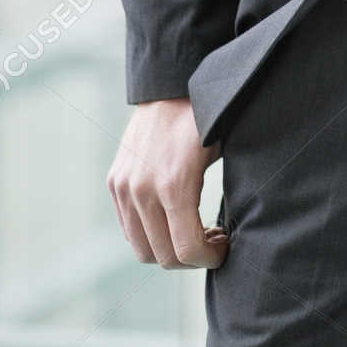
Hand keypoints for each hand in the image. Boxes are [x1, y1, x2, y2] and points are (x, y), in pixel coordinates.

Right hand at [107, 98, 228, 267]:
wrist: (171, 87)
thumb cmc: (208, 119)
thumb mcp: (225, 155)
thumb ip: (223, 197)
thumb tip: (231, 234)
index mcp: (174, 184)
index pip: (186, 250)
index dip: (209, 259)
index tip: (224, 249)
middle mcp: (142, 189)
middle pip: (163, 256)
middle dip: (191, 258)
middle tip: (212, 241)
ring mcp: (124, 186)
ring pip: (141, 248)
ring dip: (168, 250)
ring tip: (193, 231)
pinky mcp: (115, 182)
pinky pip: (129, 227)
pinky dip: (150, 234)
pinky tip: (172, 218)